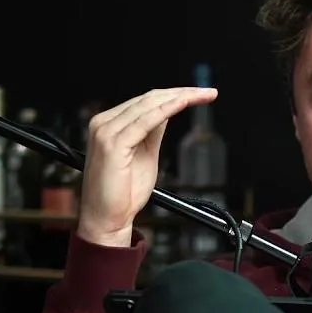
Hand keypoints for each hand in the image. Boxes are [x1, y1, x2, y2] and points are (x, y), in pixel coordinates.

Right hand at [77, 87, 217, 246]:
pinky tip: (183, 103)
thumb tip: (167, 111)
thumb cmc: (123, 194)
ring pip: (148, 105)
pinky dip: (166, 110)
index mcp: (109, 124)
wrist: (108, 219)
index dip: (174, 94)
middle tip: (207, 92)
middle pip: (148, 98)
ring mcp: (106, 132)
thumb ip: (152, 132)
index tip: (198, 94)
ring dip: (179, 97)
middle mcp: (104, 123)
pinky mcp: (113, 144)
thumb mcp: (145, 154)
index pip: (145, 101)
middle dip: (181, 92)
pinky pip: (145, 121)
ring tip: (202, 96)